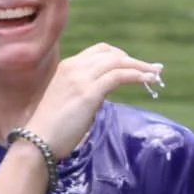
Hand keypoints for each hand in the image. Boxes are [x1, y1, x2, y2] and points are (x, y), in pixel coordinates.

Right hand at [26, 42, 163, 156]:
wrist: (38, 141)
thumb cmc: (52, 129)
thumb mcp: (68, 100)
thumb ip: (85, 90)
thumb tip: (105, 91)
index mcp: (67, 66)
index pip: (99, 51)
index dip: (120, 56)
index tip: (134, 66)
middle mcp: (74, 67)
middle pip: (111, 54)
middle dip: (134, 60)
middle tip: (152, 69)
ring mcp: (81, 78)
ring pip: (118, 62)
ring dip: (140, 67)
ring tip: (155, 74)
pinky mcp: (89, 92)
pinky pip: (119, 75)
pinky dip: (137, 75)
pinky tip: (148, 80)